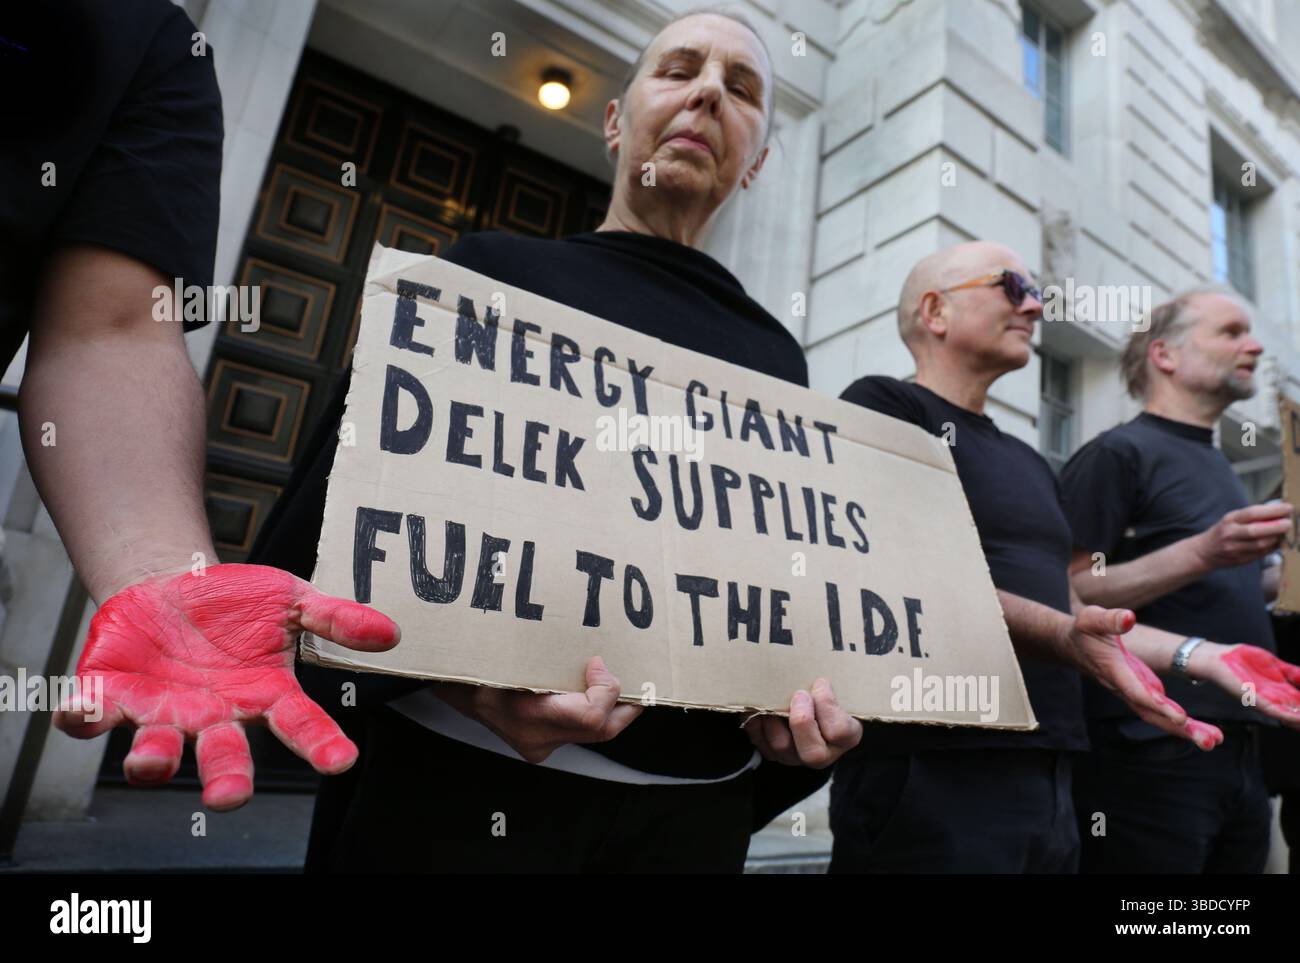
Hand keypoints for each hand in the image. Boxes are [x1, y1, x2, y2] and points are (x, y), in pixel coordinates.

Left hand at [54, 564, 399, 810]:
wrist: (168, 585)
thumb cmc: (237, 603)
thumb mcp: (292, 600)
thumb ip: (337, 619)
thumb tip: (391, 635)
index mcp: (263, 696)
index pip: (300, 726)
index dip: (321, 745)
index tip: (342, 761)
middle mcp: (215, 717)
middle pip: (224, 758)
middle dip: (226, 780)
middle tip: (228, 796)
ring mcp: (163, 712)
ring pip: (157, 751)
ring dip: (153, 761)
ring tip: (152, 763)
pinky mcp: (113, 695)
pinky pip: (94, 717)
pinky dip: (83, 718)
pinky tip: (80, 711)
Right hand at [432, 655, 643, 763]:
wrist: (458, 690)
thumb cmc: (480, 665)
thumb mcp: (508, 650)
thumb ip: (546, 652)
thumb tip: (592, 654)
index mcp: (526, 715)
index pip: (590, 716)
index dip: (605, 688)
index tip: (597, 662)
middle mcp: (537, 737)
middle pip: (602, 731)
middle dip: (627, 704)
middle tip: (638, 679)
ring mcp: (542, 744)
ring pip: (596, 734)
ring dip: (615, 707)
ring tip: (626, 682)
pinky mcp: (544, 743)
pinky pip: (582, 730)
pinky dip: (597, 710)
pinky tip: (602, 689)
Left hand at [744, 678, 862, 767]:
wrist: (815, 703)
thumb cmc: (830, 694)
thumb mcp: (841, 689)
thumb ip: (831, 685)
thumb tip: (816, 673)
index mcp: (846, 738)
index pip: (840, 732)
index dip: (828, 706)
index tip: (820, 682)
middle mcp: (823, 754)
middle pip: (813, 754)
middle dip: (802, 721)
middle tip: (799, 695)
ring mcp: (796, 756)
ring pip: (781, 746)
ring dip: (774, 719)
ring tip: (774, 697)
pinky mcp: (773, 752)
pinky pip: (760, 741)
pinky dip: (755, 721)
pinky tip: (756, 704)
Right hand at [1061, 606, 1222, 749]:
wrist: (1070, 646)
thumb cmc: (1083, 631)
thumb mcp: (1091, 619)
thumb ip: (1109, 619)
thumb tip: (1128, 618)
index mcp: (1113, 669)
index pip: (1136, 690)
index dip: (1157, 704)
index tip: (1181, 716)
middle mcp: (1122, 687)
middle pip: (1150, 713)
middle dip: (1178, 727)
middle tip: (1208, 740)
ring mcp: (1130, 692)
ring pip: (1155, 716)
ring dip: (1184, 730)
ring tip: (1213, 740)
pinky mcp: (1137, 693)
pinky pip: (1157, 712)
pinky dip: (1178, 723)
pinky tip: (1200, 730)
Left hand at [1190, 642, 1299, 725]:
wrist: (1219, 658)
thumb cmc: (1246, 662)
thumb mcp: (1277, 667)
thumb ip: (1294, 673)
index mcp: (1284, 693)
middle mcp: (1277, 700)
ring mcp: (1266, 701)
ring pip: (1290, 715)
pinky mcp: (1253, 698)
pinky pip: (1272, 709)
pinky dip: (1286, 715)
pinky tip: (1297, 718)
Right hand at [1193, 503, 1291, 570]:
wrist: (1204, 552)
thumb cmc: (1223, 532)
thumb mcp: (1231, 519)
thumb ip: (1251, 516)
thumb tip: (1278, 511)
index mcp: (1229, 520)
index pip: (1252, 513)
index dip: (1272, 511)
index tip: (1288, 508)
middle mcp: (1230, 534)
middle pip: (1256, 531)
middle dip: (1276, 526)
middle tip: (1289, 523)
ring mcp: (1234, 548)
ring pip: (1260, 544)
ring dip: (1276, 538)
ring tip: (1284, 532)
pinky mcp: (1239, 560)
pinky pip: (1260, 554)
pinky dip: (1272, 548)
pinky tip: (1277, 542)